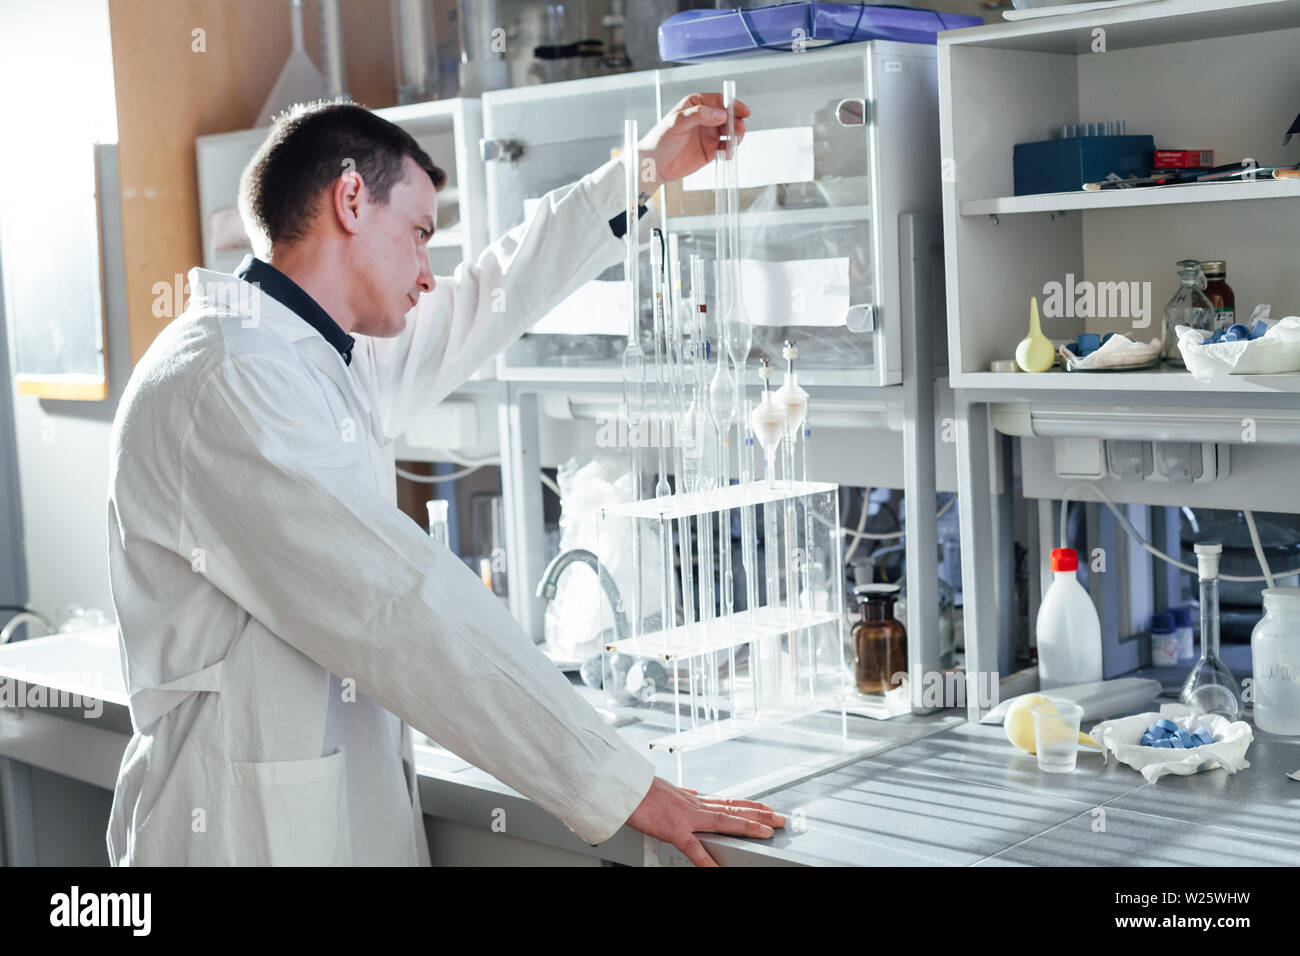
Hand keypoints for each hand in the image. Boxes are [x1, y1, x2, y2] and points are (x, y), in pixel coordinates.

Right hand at [625, 775, 784, 866]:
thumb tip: (694, 792)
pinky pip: (695, 849)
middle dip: (759, 815)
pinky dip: (708, 861)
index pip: (727, 802)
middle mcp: (695, 806)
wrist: (625, 787)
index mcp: (693, 801)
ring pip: (724, 821)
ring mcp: (687, 818)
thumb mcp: (668, 789)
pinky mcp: (674, 830)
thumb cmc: (641, 791)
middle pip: (733, 809)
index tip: (766, 808)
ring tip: (766, 833)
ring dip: (747, 827)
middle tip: (780, 819)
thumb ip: (684, 794)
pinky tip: (718, 871)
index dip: (749, 806)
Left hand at [636, 92, 750, 197]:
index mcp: (696, 104)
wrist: (654, 164)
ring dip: (735, 137)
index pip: (719, 101)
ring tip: (733, 143)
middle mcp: (705, 118)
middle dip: (736, 122)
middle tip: (738, 130)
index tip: (743, 111)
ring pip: (730, 132)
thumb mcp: (677, 122)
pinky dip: (730, 150)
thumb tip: (720, 114)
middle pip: (729, 116)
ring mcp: (709, 134)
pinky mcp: (711, 150)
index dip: (733, 105)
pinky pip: (726, 148)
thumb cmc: (660, 140)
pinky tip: (726, 153)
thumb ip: (698, 115)